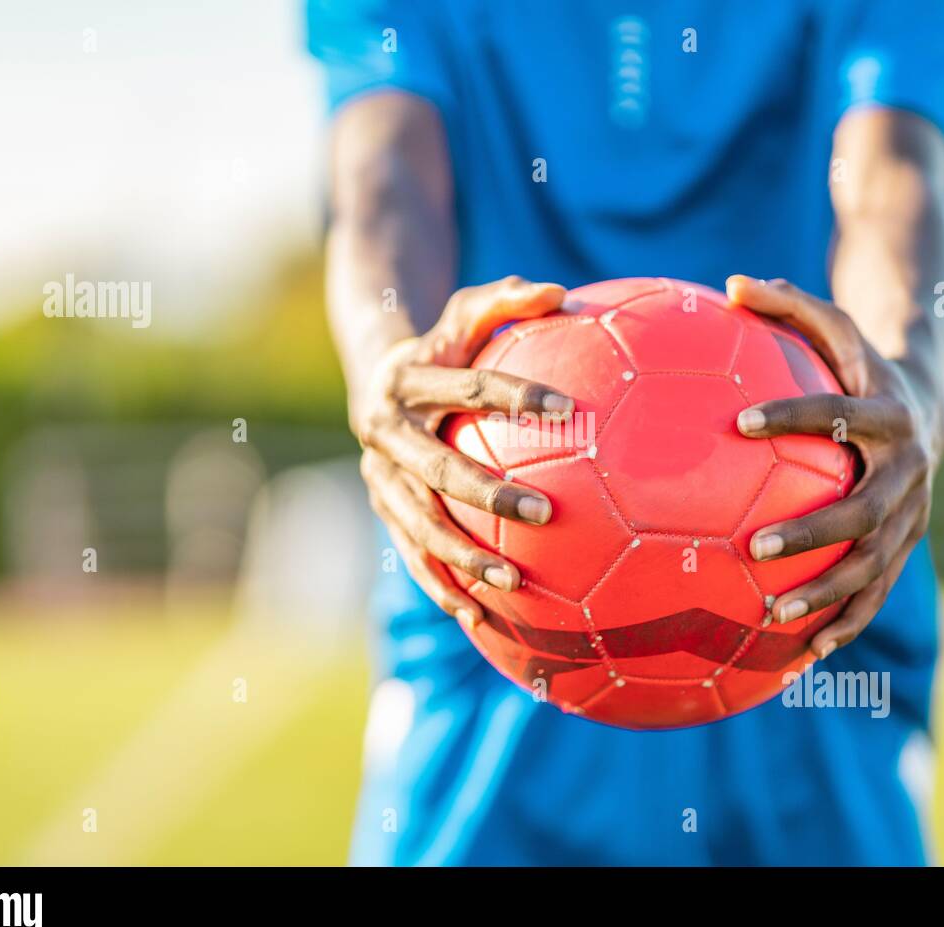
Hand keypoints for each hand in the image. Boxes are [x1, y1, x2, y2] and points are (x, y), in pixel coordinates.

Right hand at [355, 277, 573, 628]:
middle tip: (548, 512)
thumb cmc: (440, 349)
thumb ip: (505, 302)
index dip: (516, 396)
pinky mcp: (383, 512)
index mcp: (407, 380)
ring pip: (420, 525)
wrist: (374, 384)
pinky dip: (442, 587)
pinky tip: (481, 620)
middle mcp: (385, 433)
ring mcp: (379, 479)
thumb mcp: (464, 318)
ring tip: (516, 581)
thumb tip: (559, 290)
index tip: (569, 412)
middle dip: (488, 496)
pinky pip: (412, 557)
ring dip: (464, 558)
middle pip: (439, 469)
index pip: (467, 387)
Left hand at [727, 274, 943, 659]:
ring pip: (873, 564)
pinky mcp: (904, 547)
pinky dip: (845, 622)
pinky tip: (803, 653)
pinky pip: (876, 592)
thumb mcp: (834, 330)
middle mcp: (907, 470)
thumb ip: (788, 305)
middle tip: (753, 546)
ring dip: (825, 592)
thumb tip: (731, 283)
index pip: (841, 415)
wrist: (926, 410)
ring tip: (771, 616)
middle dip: (812, 530)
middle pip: (864, 509)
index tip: (740, 423)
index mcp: (887, 414)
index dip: (795, 417)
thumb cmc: (858, 367)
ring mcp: (911, 515)